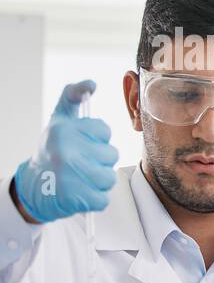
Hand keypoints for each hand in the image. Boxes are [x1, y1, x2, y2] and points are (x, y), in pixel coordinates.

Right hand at [13, 80, 117, 222]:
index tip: (82, 142)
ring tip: (82, 177)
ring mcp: (69, 176)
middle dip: (100, 160)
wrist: (34, 186)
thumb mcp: (60, 120)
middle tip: (81, 162)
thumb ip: (73, 96)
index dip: (97, 138)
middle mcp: (65, 151)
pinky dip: (95, 199)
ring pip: (109, 178)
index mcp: (64, 131)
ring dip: (99, 180)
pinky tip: (80, 192)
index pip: (104, 130)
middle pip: (111, 154)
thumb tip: (91, 83)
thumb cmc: (53, 149)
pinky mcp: (74, 198)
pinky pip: (103, 199)